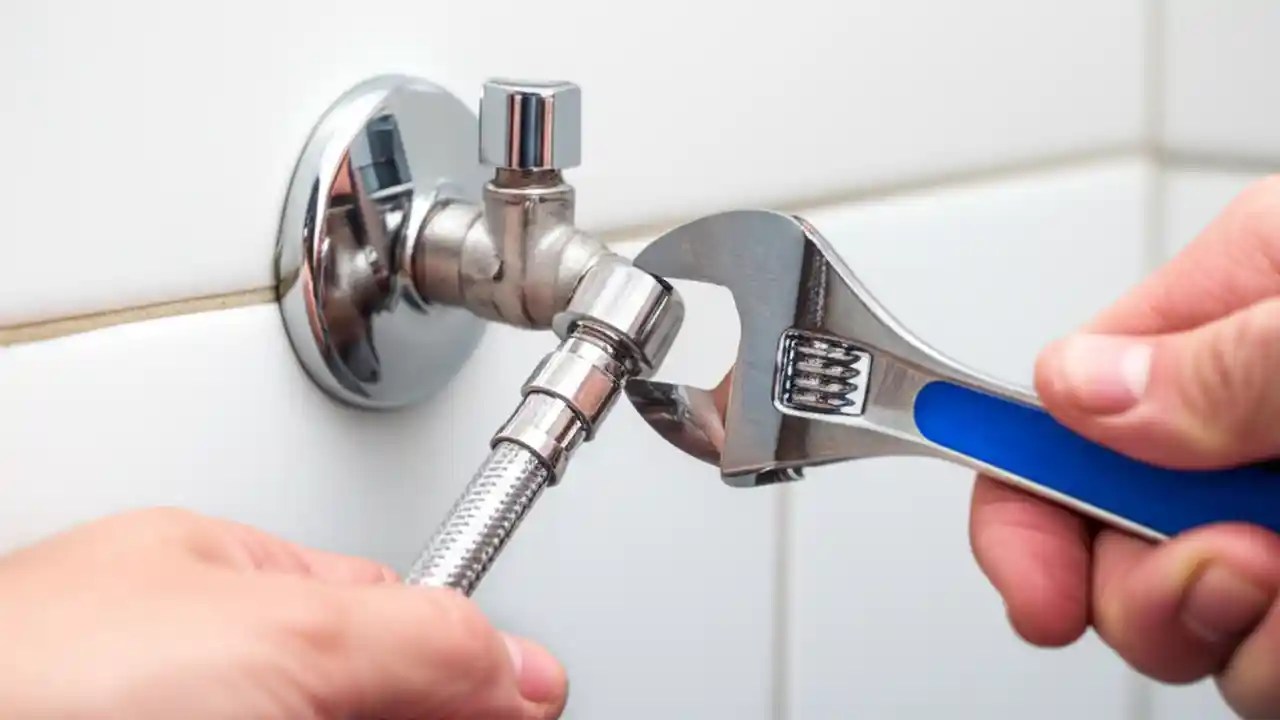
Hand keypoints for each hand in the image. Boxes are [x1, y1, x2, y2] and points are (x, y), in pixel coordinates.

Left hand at [0, 508, 566, 718]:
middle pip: (361, 692)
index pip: (381, 610)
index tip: (530, 704)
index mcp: (214, 583)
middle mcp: (193, 673)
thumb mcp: (271, 638)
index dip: (467, 659)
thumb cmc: (27, 690)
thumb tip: (520, 666)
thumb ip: (415, 640)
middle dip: (442, 710)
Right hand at [970, 176, 1279, 715]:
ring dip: (1241, 641)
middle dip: (1145, 589)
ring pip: (1192, 622)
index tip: (1033, 594)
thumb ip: (1226, 356)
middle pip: (1103, 537)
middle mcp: (1244, 418)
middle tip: (1235, 573)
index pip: (1051, 415)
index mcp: (1231, 311)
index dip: (1018, 507)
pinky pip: (1263, 663)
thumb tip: (1078, 396)